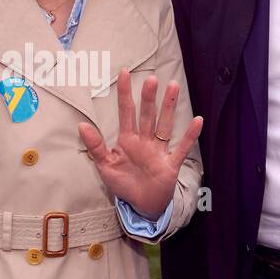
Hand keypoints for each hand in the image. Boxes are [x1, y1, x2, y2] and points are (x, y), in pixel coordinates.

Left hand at [78, 68, 202, 219]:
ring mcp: (159, 151)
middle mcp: (144, 141)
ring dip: (169, 107)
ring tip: (173, 87)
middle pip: (147, 115)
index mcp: (127, 140)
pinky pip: (181, 148)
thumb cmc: (123, 184)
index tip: (124, 73)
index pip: (126, 111)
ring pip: (165, 125)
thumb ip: (95, 146)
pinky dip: (190, 136)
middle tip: (152, 80)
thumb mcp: (105, 166)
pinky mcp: (170, 164)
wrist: (141, 206)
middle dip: (149, 98)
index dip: (124, 93)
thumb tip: (81, 125)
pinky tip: (197, 121)